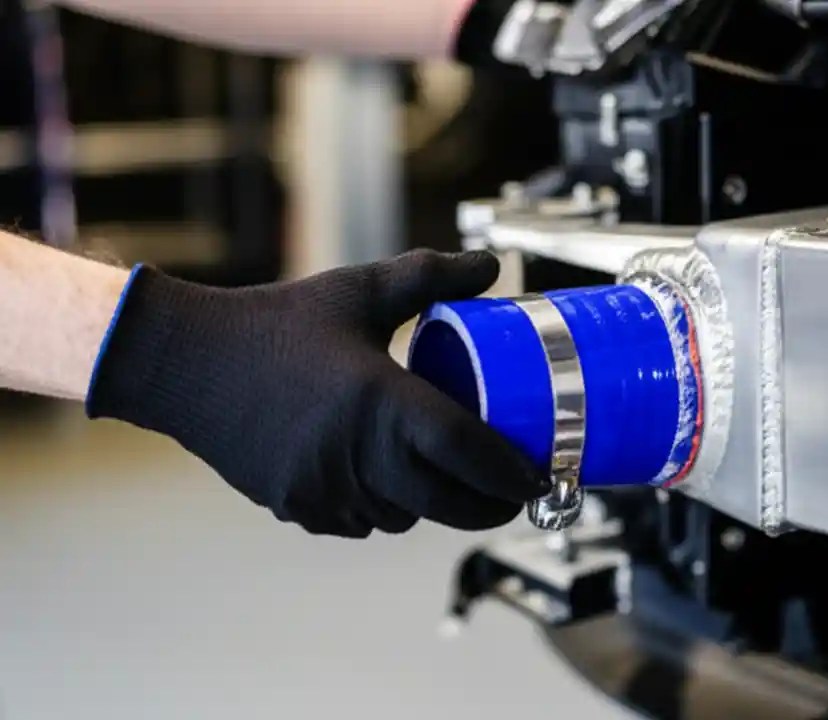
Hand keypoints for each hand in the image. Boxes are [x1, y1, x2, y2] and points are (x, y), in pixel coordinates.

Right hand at [87, 250, 546, 536]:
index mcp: (382, 402)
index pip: (468, 453)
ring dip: (432, 504)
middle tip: (512, 492)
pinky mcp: (300, 508)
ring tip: (449, 478)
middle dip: (489, 504)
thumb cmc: (275, 323)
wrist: (185, 363)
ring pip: (406, 517)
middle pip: (449, 503)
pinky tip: (386, 480)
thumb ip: (431, 276)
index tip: (538, 474)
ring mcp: (327, 489)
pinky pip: (362, 523)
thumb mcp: (357, 290)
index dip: (512, 471)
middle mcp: (359, 456)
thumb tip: (492, 266)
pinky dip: (383, 507)